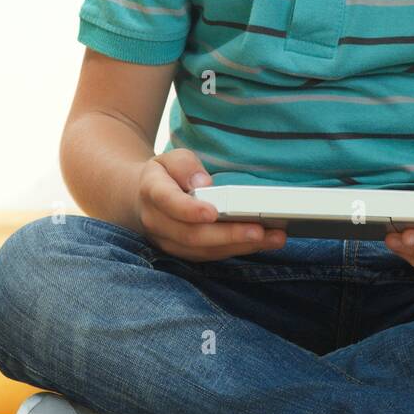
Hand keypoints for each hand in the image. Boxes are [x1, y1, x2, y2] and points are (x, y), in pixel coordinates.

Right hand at [135, 150, 286, 261]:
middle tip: (259, 230)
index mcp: (152, 192)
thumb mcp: (171, 158)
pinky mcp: (184, 253)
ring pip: (204, 250)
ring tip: (273, 238)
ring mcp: (169, 242)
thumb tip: (203, 184)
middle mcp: (158, 222)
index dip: (190, 210)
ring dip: (240, 246)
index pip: (169, 202)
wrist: (140, 200)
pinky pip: (211, 256)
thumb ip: (185, 166)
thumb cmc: (164, 175)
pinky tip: (263, 242)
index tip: (214, 212)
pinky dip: (238, 250)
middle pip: (192, 234)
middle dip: (228, 235)